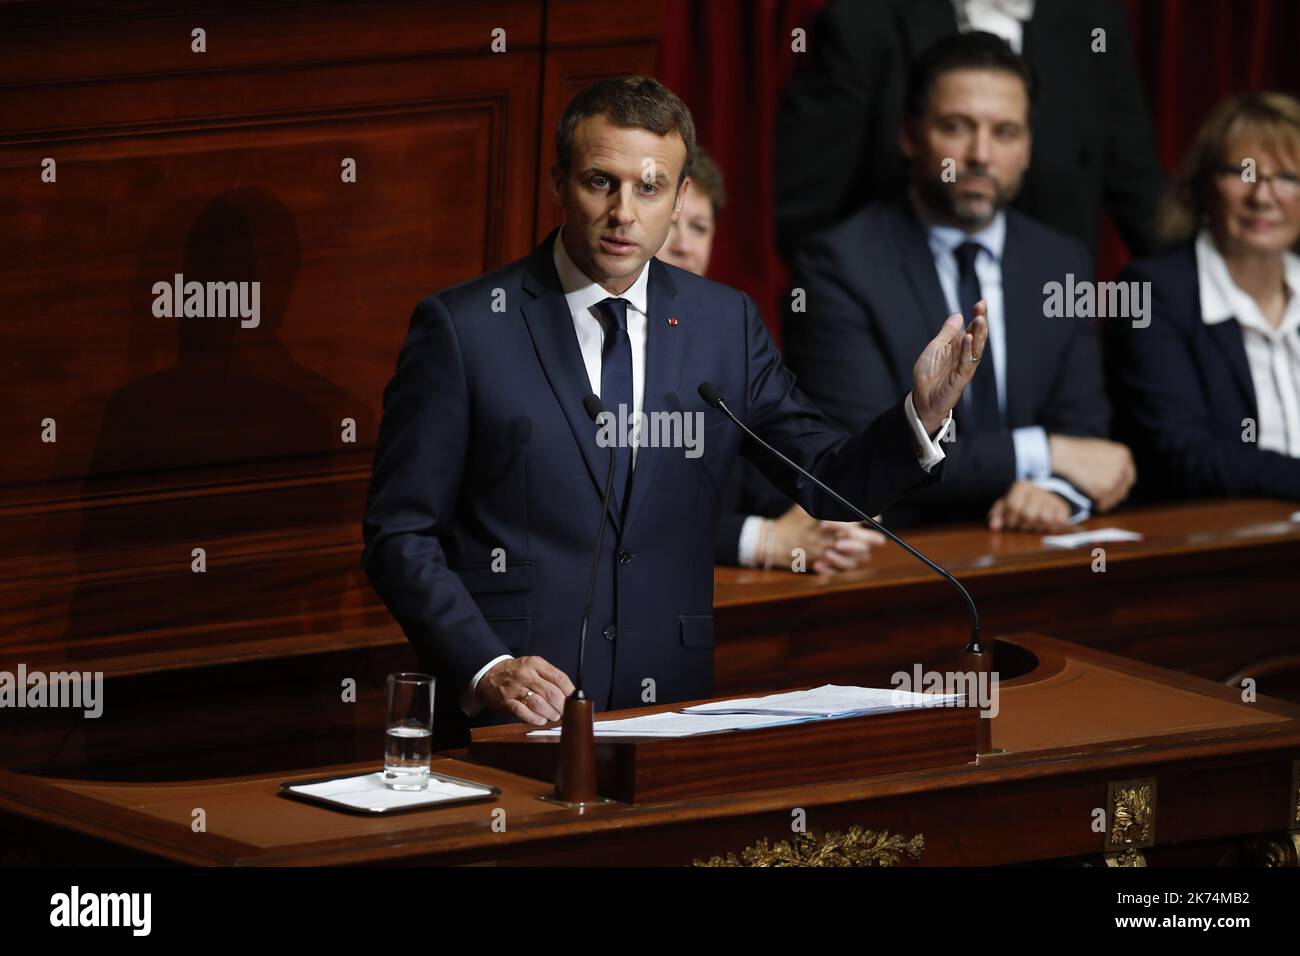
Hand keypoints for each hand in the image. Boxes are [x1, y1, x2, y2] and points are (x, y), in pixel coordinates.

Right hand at [475, 656, 574, 725]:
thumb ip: (549, 676)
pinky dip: (535, 718)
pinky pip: (523, 712)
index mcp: (535, 663)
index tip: (574, 700)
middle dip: (562, 706)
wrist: (488, 673)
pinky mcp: (506, 701)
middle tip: (565, 713)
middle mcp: (525, 674)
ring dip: (550, 714)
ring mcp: (515, 688)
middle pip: (552, 693)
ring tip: (553, 716)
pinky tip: (540, 720)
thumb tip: (569, 693)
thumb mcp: (533, 665)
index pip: (559, 678)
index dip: (570, 692)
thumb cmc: (515, 672)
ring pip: (539, 704)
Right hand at [767, 505, 885, 573]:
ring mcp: (824, 554)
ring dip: (860, 553)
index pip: (850, 519)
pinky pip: (840, 569)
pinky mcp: (821, 564)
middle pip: (854, 540)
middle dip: (870, 539)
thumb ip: (826, 502)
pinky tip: (851, 559)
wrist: (773, 542)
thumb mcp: (805, 507)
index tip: (877, 518)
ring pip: (851, 557)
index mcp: (823, 522)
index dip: (866, 518)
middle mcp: (825, 539)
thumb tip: (847, 497)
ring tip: (865, 549)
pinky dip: (847, 564)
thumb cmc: (791, 522)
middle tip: (881, 539)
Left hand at [912, 301, 988, 434]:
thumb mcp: (936, 348)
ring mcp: (964, 366)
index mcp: (960, 347)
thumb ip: (947, 333)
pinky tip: (968, 339)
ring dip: (978, 333)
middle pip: (978, 336)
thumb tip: (958, 315)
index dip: (978, 315)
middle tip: (982, 306)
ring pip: (976, 348)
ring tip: (979, 319)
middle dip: (981, 321)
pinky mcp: (960, 378)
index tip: (982, 301)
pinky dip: (967, 350)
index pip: (973, 328)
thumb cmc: (929, 373)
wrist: (922, 397)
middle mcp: (966, 355)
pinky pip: (966, 363)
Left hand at [987, 480, 1073, 532]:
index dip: (1010, 519)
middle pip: (1028, 515)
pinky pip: (1057, 523)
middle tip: (1023, 523)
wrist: (1046, 497)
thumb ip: (997, 515)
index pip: (1013, 505)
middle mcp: (1037, 490)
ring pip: (1043, 520)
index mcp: (1021, 486)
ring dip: (1037, 526)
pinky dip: (1050, 527)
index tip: (1011, 522)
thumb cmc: (1022, 503)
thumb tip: (993, 527)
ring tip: (1034, 523)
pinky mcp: (1062, 508)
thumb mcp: (1006, 504)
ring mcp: (1051, 499)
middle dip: (1023, 524)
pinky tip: (1045, 524)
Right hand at [1047, 435, 1135, 511]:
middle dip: (1111, 495)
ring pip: (1114, 499)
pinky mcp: (1105, 490)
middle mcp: (1123, 466)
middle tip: (1096, 496)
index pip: (1128, 476)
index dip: (1118, 484)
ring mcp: (1115, 478)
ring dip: (1102, 499)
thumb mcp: (1098, 450)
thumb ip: (1110, 462)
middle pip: (1123, 489)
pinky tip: (1083, 495)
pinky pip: (1102, 504)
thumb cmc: (1072, 453)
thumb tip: (1111, 476)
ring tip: (1086, 493)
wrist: (1059, 456)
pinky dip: (1094, 504)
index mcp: (1123, 454)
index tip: (1108, 489)